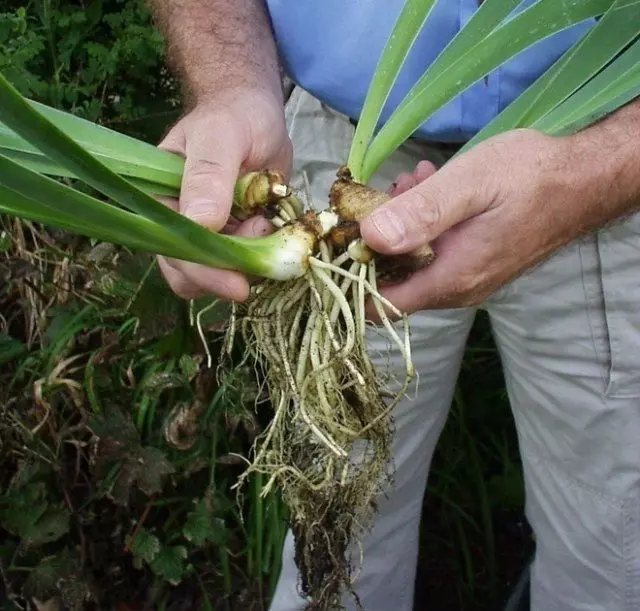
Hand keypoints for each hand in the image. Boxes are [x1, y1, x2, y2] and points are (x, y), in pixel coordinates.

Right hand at [157, 88, 291, 301]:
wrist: (257, 114)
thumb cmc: (233, 115)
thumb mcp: (220, 136)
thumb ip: (208, 176)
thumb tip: (200, 223)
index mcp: (161, 203)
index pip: (173, 253)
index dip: (203, 274)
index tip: (238, 285)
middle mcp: (180, 224)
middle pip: (194, 275)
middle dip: (231, 270)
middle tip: (261, 231)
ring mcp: (210, 234)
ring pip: (223, 274)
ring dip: (251, 261)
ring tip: (265, 218)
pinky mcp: (237, 237)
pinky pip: (248, 264)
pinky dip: (265, 254)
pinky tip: (272, 223)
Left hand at [360, 129, 606, 313]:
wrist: (583, 179)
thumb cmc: (530, 178)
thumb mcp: (469, 185)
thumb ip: (420, 214)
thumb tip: (369, 237)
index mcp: (450, 279)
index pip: (380, 306)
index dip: (350, 278)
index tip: (339, 240)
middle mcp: (456, 289)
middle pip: (391, 281)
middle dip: (377, 239)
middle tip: (387, 194)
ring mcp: (467, 277)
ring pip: (411, 262)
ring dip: (401, 224)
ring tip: (415, 183)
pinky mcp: (474, 262)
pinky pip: (432, 251)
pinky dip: (422, 223)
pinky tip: (430, 187)